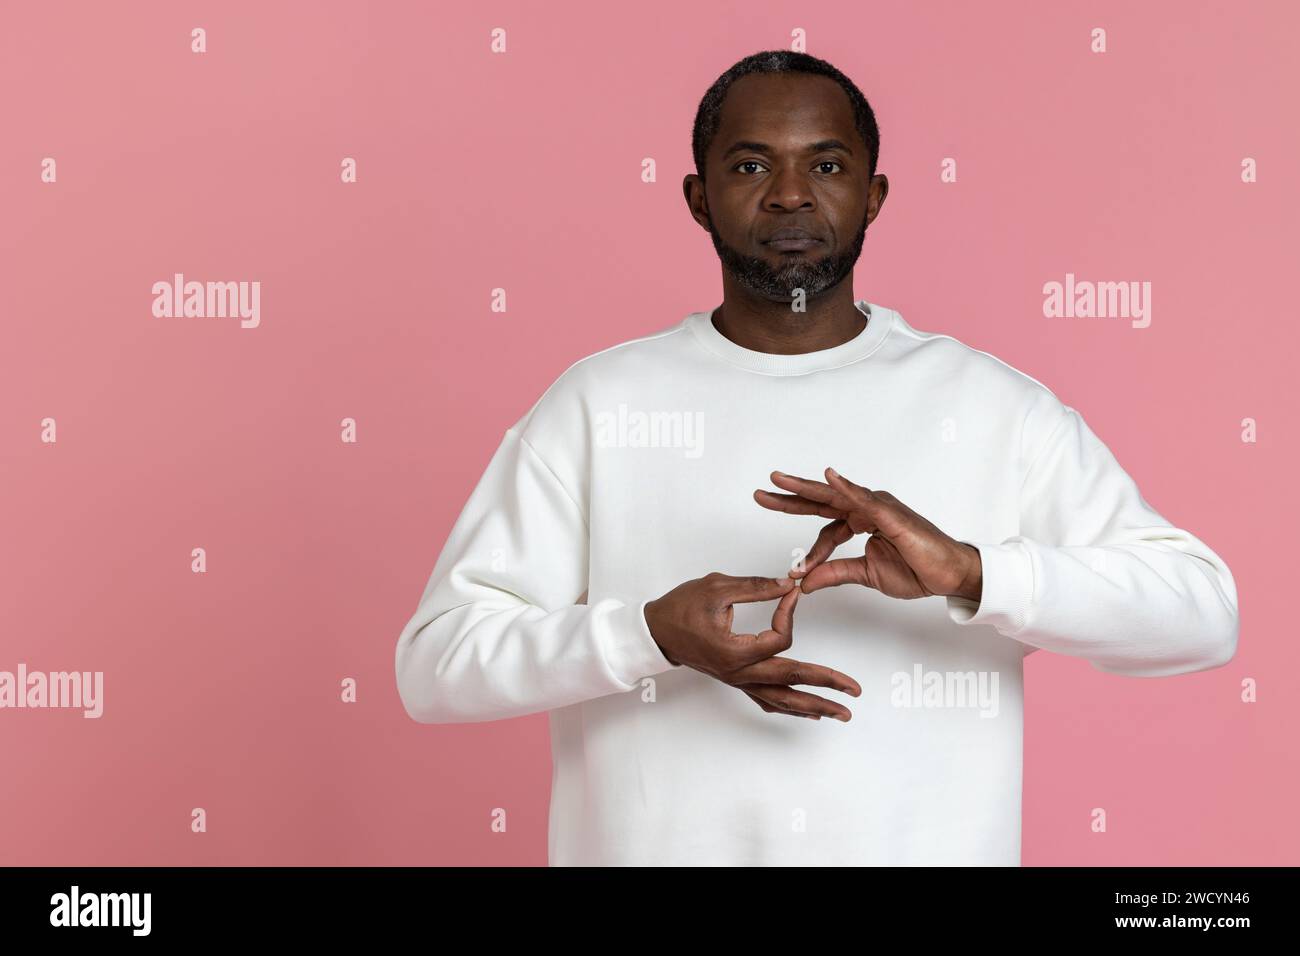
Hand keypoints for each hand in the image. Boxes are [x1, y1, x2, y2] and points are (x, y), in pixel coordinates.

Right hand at [644, 573, 861, 720]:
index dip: (790, 613)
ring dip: (813, 706)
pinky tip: (808, 712)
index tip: (791, 592)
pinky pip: (767, 700)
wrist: (655, 632)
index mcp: (735, 651)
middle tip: (854, 691)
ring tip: (841, 714)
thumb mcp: (716, 587)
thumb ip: (756, 587)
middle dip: (826, 685)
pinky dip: (790, 707)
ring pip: (782, 699)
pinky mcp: (736, 680)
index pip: (779, 638)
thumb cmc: (680, 608)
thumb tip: (788, 584)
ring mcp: (738, 680)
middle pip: (791, 680)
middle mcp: (739, 672)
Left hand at [754, 468, 982, 601]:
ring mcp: (878, 508)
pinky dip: (845, 488)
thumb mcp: (865, 575)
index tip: (794, 573)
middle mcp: (866, 509)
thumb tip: (803, 580)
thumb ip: (834, 573)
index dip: (809, 552)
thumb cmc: (916, 570)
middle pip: (821, 501)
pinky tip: (828, 477)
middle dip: (789, 496)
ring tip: (779, 479)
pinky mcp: (891, 514)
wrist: (948, 575)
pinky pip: (864, 499)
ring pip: (835, 495)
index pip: (823, 528)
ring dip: (806, 486)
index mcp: (860, 522)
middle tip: (760, 492)